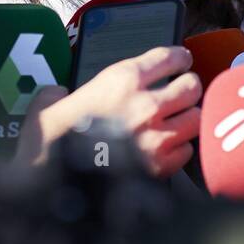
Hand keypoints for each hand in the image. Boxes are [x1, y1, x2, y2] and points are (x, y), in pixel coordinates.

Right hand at [14, 46, 201, 178]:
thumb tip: (58, 94)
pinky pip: (186, 151)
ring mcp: (156, 137)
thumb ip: (58, 92)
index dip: (179, 57)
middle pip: (191, 86)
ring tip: (178, 121)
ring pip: (195, 118)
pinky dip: (179, 150)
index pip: (168, 57)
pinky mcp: (160, 167)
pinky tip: (167, 150)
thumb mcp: (49, 105)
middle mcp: (146, 105)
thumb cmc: (48, 143)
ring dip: (188, 118)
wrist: (50, 186)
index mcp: (122, 80)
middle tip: (183, 92)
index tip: (183, 60)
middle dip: (188, 87)